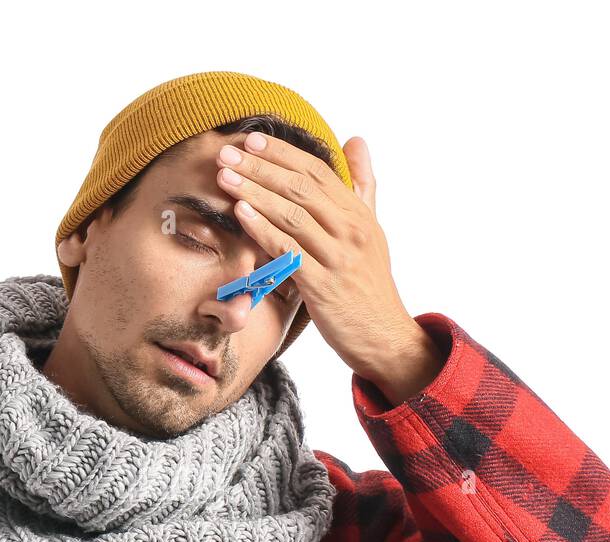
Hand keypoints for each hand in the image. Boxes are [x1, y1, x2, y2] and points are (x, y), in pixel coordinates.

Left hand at [215, 132, 442, 402]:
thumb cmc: (369, 284)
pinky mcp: (324, 285)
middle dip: (261, 167)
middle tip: (227, 152)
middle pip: (301, 187)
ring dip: (255, 192)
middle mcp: (350, 230)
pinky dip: (263, 229)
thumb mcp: (371, 229)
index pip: (317, 171)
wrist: (384, 336)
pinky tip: (241, 213)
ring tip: (225, 177)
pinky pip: (289, 251)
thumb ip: (361, 184)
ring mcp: (338, 257)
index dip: (283, 153)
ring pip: (292, 215)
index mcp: (358, 213)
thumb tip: (356, 139)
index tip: (253, 139)